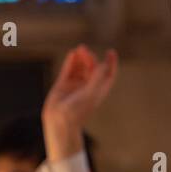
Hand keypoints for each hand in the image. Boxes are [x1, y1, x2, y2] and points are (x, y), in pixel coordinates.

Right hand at [42, 45, 117, 161]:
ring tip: (79, 50)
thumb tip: (104, 64)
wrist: (59, 122)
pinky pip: (68, 71)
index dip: (110, 64)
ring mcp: (75, 86)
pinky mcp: (63, 85)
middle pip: (92, 69)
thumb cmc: (77, 112)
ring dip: (80, 59)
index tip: (111, 52)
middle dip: (90, 59)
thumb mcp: (90, 94)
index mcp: (98, 92)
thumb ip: (97, 78)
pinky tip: (72, 54)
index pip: (107, 76)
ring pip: (80, 68)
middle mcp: (87, 88)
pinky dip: (70, 62)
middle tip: (85, 50)